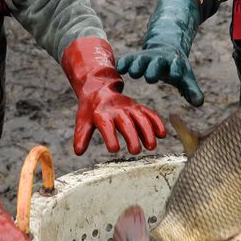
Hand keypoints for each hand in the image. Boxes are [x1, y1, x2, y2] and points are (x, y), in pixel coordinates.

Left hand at [63, 37, 166, 155]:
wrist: (98, 87)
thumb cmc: (90, 109)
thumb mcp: (83, 120)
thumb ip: (81, 136)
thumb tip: (78, 152)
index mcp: (101, 113)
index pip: (106, 125)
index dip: (110, 136)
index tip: (114, 150)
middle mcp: (116, 110)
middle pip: (126, 123)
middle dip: (132, 136)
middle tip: (135, 151)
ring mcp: (129, 107)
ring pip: (140, 118)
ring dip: (147, 131)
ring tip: (152, 146)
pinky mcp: (137, 107)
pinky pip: (148, 113)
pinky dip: (156, 122)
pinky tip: (162, 134)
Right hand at [117, 0, 203, 106]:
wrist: (166, 48)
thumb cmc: (176, 68)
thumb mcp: (185, 78)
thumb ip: (192, 90)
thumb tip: (199, 104)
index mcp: (174, 63)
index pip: (176, 66)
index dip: (176, 70)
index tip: (176, 75)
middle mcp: (159, 59)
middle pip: (156, 63)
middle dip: (154, 69)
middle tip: (150, 78)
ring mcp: (146, 57)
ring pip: (140, 59)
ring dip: (137, 65)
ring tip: (132, 73)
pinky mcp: (134, 58)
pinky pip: (127, 59)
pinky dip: (123, 63)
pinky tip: (118, 69)